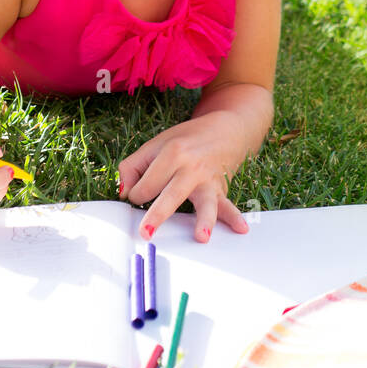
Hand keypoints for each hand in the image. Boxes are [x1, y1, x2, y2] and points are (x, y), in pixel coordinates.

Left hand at [117, 113, 253, 242]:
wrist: (224, 130)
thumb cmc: (184, 141)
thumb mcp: (154, 145)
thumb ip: (132, 167)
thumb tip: (125, 194)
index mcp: (171, 154)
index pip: (146, 186)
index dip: (138, 194)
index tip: (141, 192)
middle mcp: (191, 167)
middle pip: (171, 194)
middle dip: (158, 213)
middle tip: (145, 232)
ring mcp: (208, 181)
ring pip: (205, 202)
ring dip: (204, 220)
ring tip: (202, 237)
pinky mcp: (220, 190)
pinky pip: (228, 205)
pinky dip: (235, 217)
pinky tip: (241, 229)